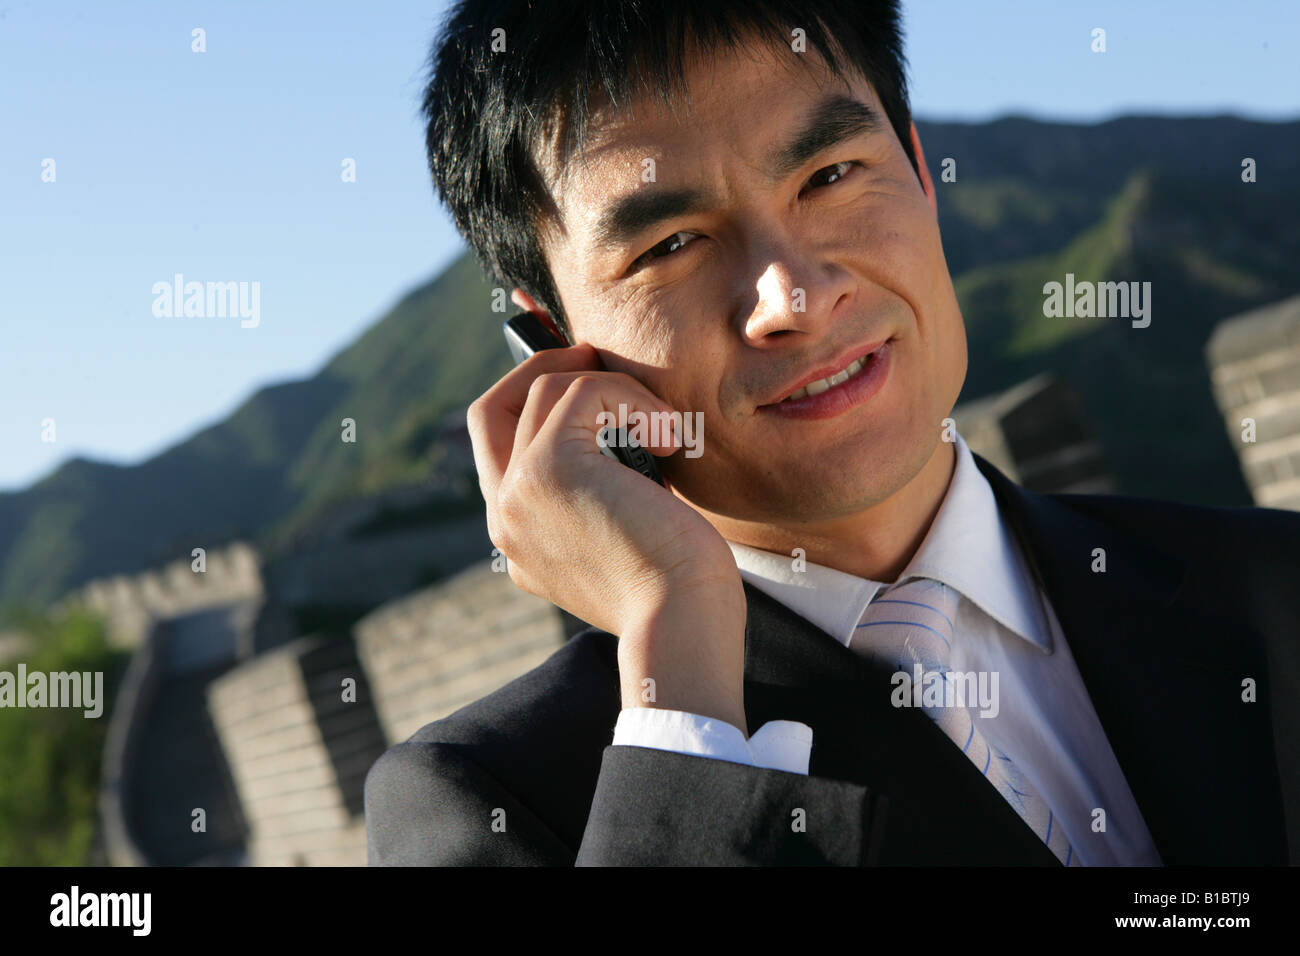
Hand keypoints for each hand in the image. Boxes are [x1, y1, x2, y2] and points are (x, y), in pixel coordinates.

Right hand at [467, 342, 747, 732]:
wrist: (684, 623)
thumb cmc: (679, 587)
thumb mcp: (627, 534)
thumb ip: (603, 493)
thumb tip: (626, 430)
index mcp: (519, 538)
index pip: (497, 447)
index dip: (530, 399)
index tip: (580, 373)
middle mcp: (504, 516)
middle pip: (490, 407)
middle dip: (542, 368)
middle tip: (595, 358)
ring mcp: (517, 493)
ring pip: (545, 390)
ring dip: (613, 389)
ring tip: (665, 427)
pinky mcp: (547, 470)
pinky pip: (582, 393)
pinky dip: (633, 400)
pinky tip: (670, 437)